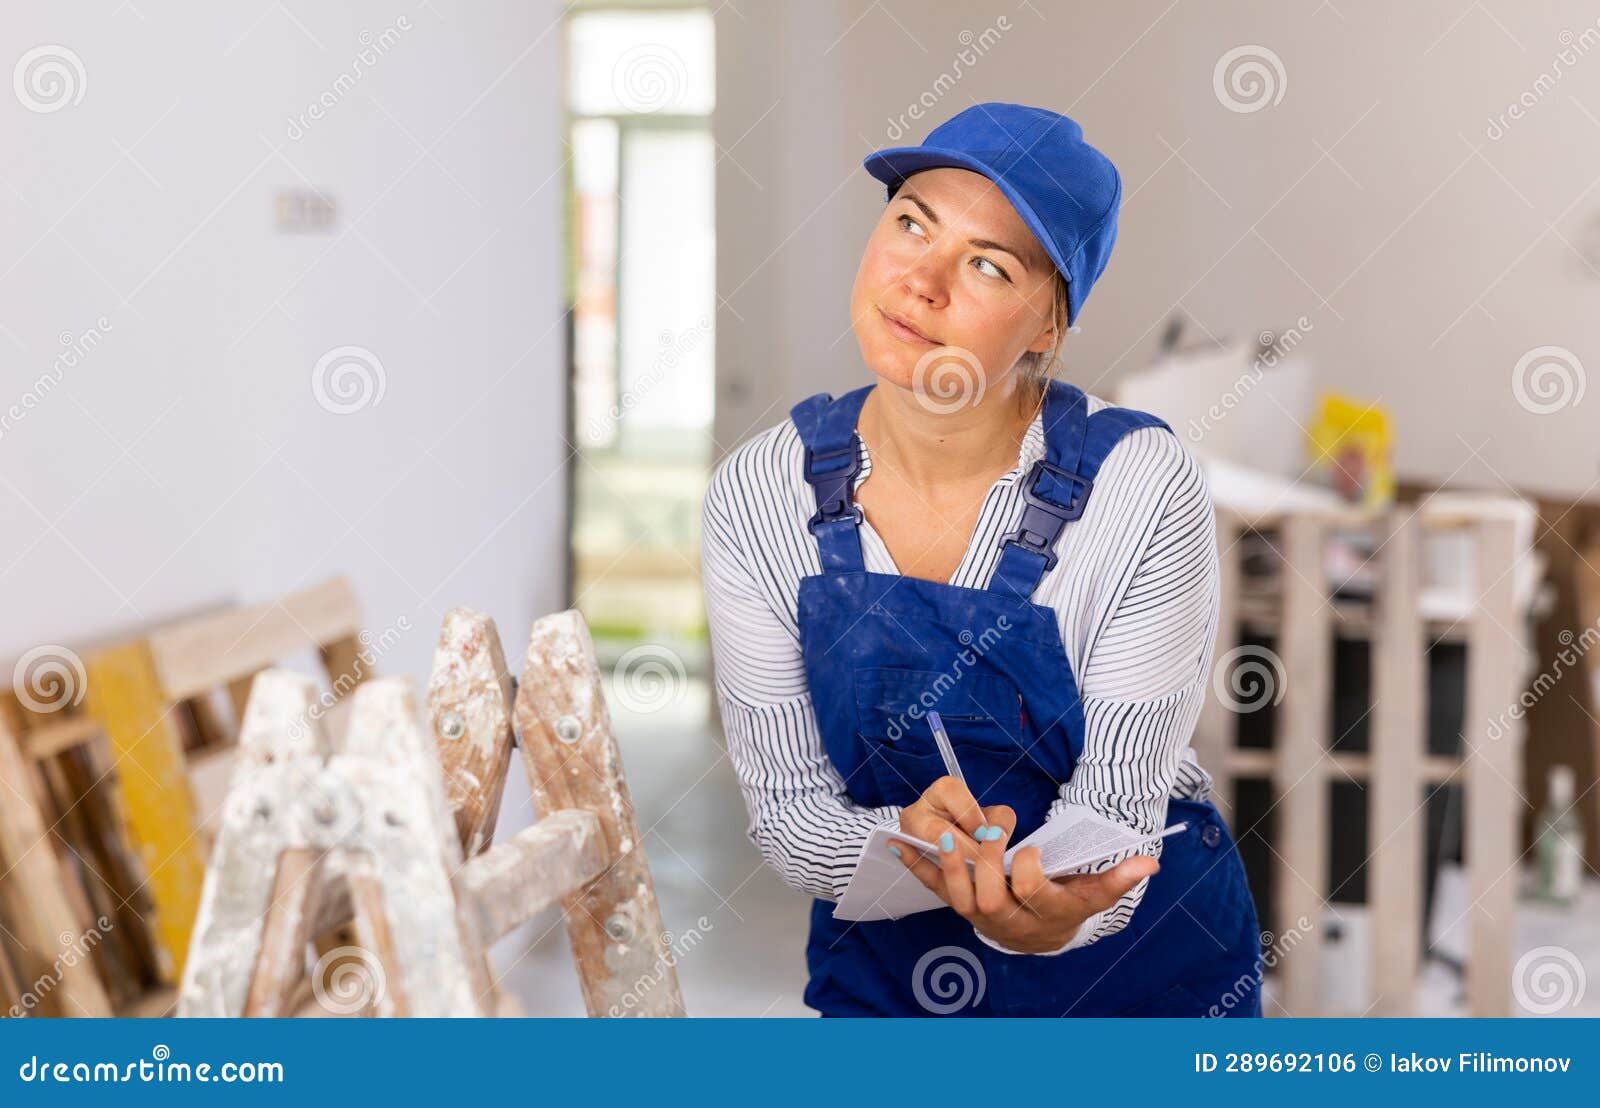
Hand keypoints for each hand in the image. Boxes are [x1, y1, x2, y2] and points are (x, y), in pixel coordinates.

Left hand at [890, 779, 1158, 952]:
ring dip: (948, 867)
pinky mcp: (960, 906)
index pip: (1031, 892)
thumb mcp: (1095, 893)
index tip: (1029, 848)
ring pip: (959, 899)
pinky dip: (915, 867)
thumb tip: (1151, 862)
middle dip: (987, 861)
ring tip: (944, 836)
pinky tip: (897, 845)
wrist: (1041, 936)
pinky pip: (934, 889)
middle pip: (990, 896)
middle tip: (988, 829)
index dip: (1027, 868)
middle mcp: (1009, 920)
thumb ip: (1118, 877)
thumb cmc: (1068, 905)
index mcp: (1044, 913)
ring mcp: (981, 916)